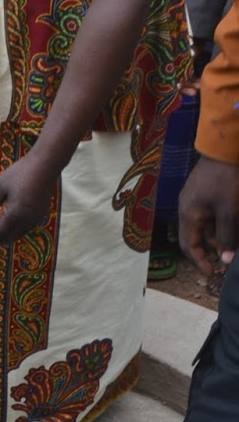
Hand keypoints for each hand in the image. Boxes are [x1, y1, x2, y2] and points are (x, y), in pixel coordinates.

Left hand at [0, 154, 55, 244]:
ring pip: (14, 235)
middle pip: (4, 239)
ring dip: (0, 232)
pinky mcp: (39, 215)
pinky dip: (10, 227)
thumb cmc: (20, 173)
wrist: (46, 165)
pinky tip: (2, 215)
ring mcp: (34, 220)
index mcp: (15, 215)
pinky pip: (22, 229)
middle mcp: (26, 222)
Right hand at [179, 157, 238, 276]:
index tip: (211, 273)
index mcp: (188, 214)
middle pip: (196, 236)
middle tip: (229, 254)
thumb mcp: (229, 210)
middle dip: (213, 247)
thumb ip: (227, 236)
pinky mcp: (203, 191)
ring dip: (218, 234)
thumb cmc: (225, 180)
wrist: (223, 148)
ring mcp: (194, 198)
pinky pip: (208, 213)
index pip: (188, 246)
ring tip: (234, 236)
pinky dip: (219, 221)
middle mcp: (187, 208)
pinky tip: (232, 220)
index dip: (198, 261)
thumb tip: (225, 260)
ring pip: (205, 224)